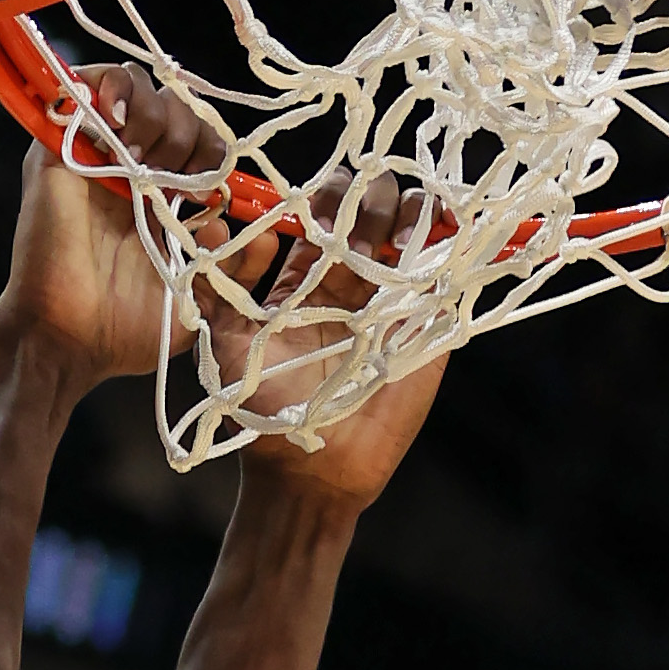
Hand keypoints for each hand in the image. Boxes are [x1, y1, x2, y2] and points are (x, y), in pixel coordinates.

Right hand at [0, 66, 222, 384]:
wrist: (70, 342)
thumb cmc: (125, 328)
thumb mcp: (199, 299)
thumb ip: (236, 266)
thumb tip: (262, 230)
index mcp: (160, 195)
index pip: (199, 139)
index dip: (214, 152)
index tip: (209, 193)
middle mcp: (127, 167)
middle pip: (172, 105)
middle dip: (190, 132)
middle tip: (179, 178)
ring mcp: (93, 153)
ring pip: (136, 85)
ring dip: (158, 115)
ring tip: (149, 159)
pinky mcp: (58, 146)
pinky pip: (87, 84)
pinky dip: (114, 90)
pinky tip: (125, 129)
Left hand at [215, 168, 448, 508]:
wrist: (312, 471)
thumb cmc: (262, 413)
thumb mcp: (223, 342)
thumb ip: (217, 283)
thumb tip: (218, 217)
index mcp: (307, 275)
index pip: (329, 207)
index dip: (333, 197)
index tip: (325, 223)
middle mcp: (353, 278)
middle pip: (376, 206)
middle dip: (373, 203)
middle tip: (361, 243)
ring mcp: (395, 298)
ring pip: (417, 224)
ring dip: (413, 213)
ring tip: (399, 242)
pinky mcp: (427, 325)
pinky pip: (448, 270)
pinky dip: (451, 241)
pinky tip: (437, 241)